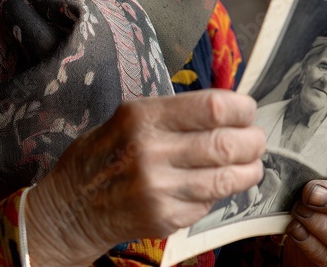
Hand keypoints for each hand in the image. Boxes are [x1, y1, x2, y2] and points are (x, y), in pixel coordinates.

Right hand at [25, 89, 265, 265]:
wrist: (71, 207)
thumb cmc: (103, 155)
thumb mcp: (126, 118)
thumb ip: (172, 113)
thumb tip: (226, 108)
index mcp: (141, 116)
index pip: (213, 107)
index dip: (241, 109)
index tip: (246, 111)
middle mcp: (150, 151)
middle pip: (227, 143)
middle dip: (253, 140)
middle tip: (256, 139)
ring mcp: (158, 188)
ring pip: (228, 177)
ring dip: (249, 169)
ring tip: (250, 164)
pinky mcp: (165, 218)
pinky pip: (210, 202)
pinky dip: (221, 192)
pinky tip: (217, 184)